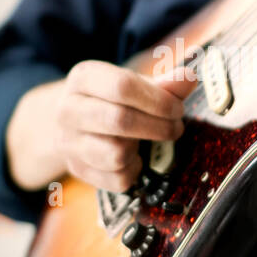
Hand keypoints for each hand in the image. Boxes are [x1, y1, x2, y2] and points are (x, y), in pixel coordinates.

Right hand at [52, 60, 194, 192]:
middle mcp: (68, 109)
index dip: (158, 100)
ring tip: (149, 140)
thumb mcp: (133, 84)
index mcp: (83, 78)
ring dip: (143, 149)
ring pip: (116, 154)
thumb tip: (188, 79)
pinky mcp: (77, 169)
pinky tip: (135, 158)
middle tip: (175, 128)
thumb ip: (163, 84)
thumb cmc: (110, 100)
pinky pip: (117, 178)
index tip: (178, 110)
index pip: (123, 86)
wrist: (73, 124)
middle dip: (158, 127)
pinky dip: (134, 170)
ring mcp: (69, 142)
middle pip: (119, 120)